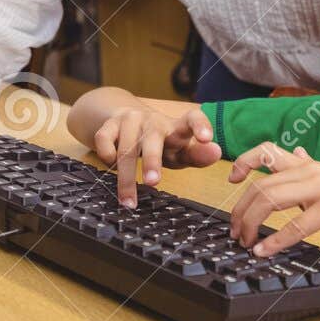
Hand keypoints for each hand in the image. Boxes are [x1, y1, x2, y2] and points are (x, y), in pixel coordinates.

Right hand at [92, 105, 220, 206]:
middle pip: (153, 138)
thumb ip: (198, 155)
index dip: (200, 126)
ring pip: (126, 147)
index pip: (193, 119)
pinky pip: (104, 139)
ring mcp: (130, 120)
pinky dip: (106, 156)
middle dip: (152, 160)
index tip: (207, 139)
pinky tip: (111, 167)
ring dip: (126, 176)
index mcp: (176, 126)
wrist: (126, 121)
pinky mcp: (109, 124)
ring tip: (129, 201)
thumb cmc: (161, 144)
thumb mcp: (180, 151)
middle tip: (153, 182)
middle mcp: (153, 120)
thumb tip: (216, 152)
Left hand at [227, 143, 319, 255]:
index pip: (266, 151)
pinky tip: (264, 251)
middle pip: (260, 185)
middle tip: (234, 230)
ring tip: (244, 241)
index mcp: (308, 164)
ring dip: (250, 223)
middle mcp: (310, 172)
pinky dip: (274, 240)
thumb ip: (311, 165)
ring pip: (270, 200)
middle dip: (240, 209)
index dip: (243, 162)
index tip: (231, 178)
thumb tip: (298, 151)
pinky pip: (295, 226)